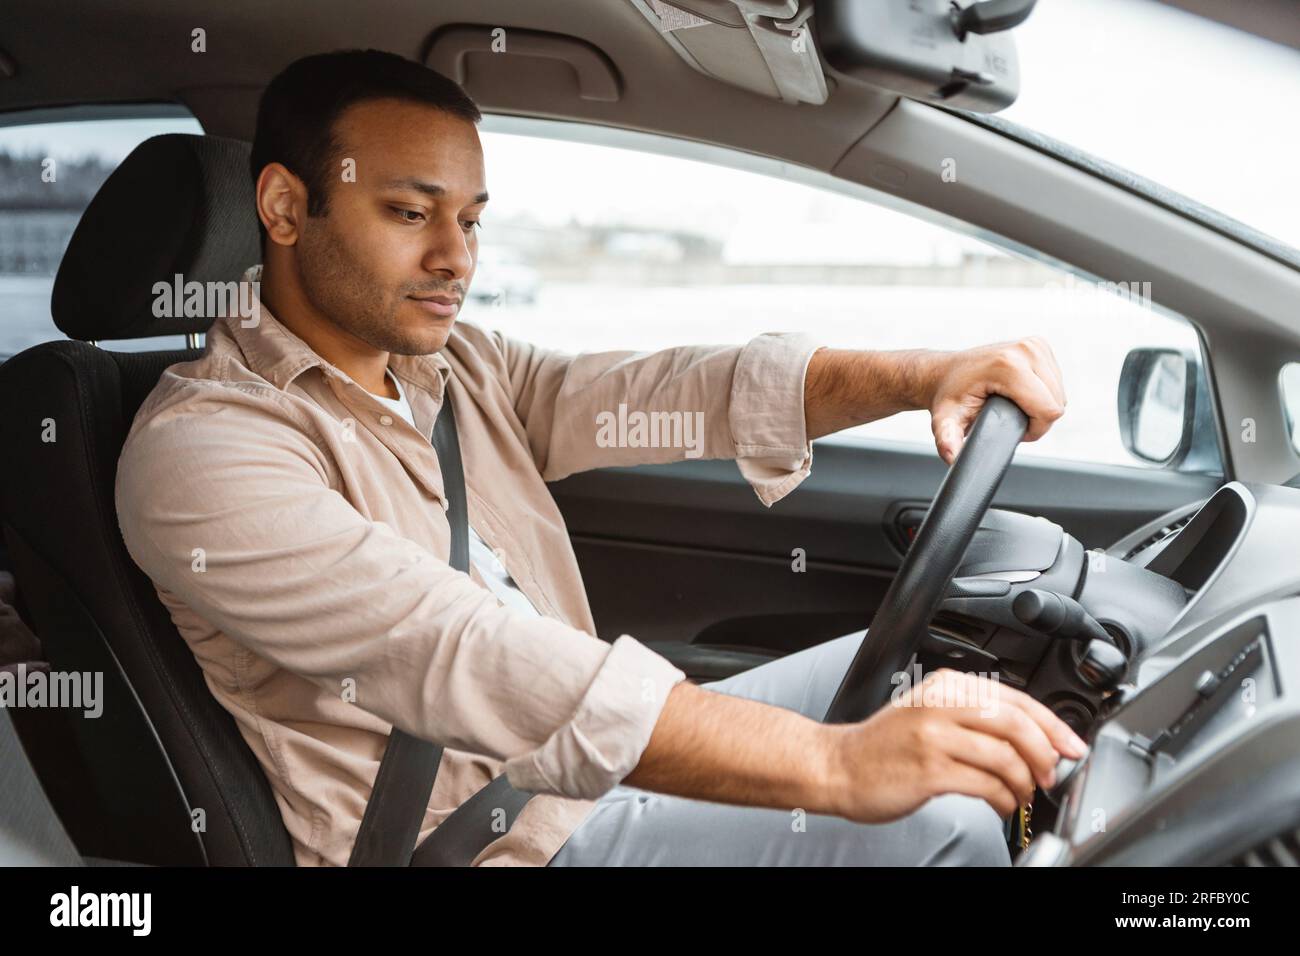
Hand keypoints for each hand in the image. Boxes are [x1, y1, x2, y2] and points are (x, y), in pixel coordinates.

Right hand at [825, 668, 1087, 823]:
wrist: (840, 766)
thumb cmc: (886, 746)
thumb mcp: (928, 712)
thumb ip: (973, 715)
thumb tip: (1034, 736)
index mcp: (945, 684)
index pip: (1015, 698)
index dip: (1052, 725)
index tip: (1071, 747)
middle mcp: (939, 704)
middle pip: (1015, 723)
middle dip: (1045, 754)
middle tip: (1051, 774)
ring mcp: (933, 737)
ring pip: (1004, 756)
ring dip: (1025, 782)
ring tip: (1023, 793)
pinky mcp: (929, 771)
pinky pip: (985, 784)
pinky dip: (1004, 798)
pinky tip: (1001, 803)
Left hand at [928, 337, 1065, 464]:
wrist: (946, 372)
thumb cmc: (949, 396)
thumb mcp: (945, 420)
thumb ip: (947, 440)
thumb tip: (951, 455)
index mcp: (1008, 366)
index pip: (1048, 410)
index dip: (1035, 429)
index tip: (1013, 430)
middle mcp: (1025, 350)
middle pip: (1057, 402)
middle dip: (1038, 419)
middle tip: (1009, 419)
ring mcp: (1034, 344)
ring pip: (1059, 392)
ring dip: (1041, 406)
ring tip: (1013, 406)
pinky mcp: (1039, 345)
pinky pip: (1056, 381)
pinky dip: (1043, 393)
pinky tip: (1021, 393)